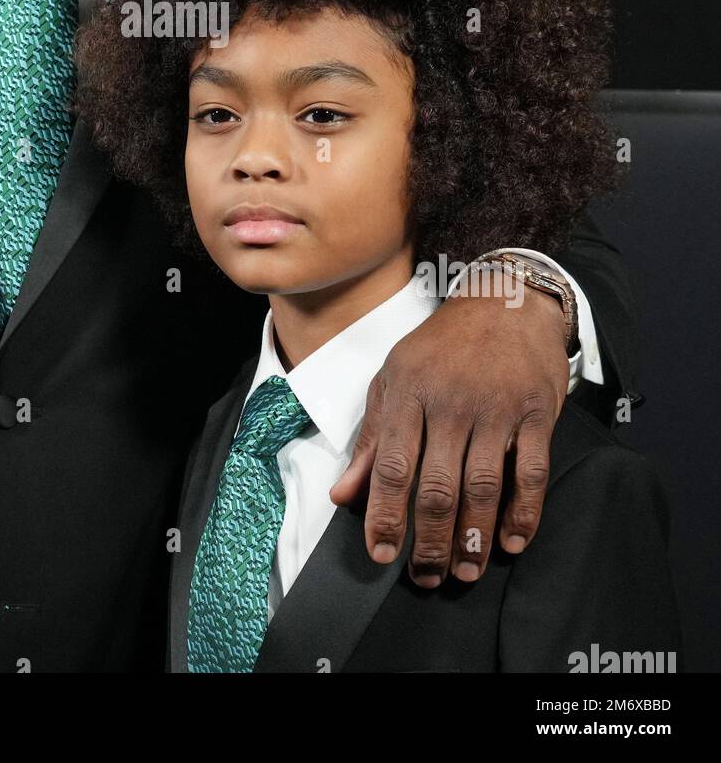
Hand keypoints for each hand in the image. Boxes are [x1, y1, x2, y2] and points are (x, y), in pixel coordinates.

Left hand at [329, 276, 568, 585]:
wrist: (505, 301)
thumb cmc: (441, 346)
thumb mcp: (393, 379)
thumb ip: (372, 440)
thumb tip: (344, 496)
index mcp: (408, 392)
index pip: (393, 466)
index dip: (385, 516)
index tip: (381, 553)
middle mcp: (450, 402)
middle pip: (437, 486)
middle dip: (429, 541)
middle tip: (427, 577)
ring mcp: (496, 408)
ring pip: (483, 487)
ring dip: (473, 538)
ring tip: (466, 571)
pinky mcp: (536, 414)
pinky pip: (531, 473)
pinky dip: (523, 513)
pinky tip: (510, 542)